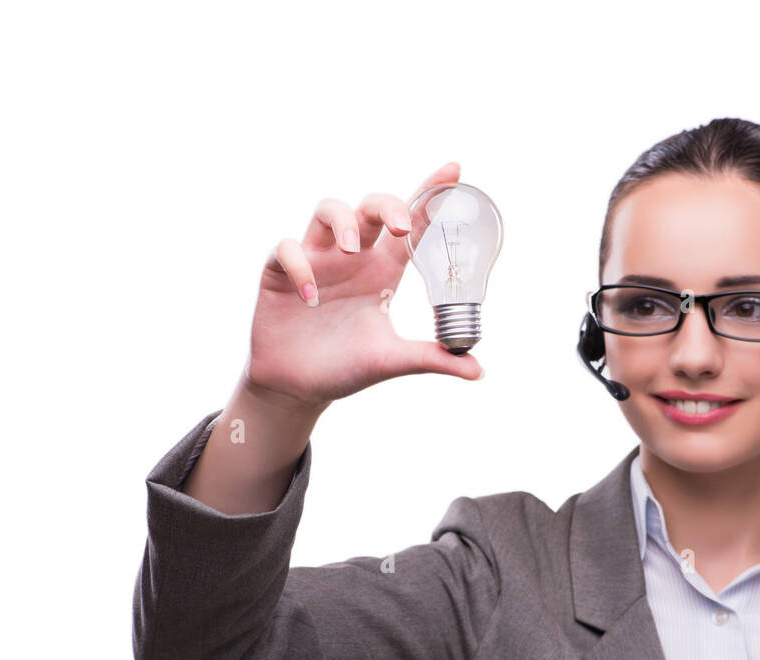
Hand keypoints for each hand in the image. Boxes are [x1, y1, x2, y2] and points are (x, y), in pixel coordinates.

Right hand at [244, 162, 481, 410]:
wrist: (297, 389)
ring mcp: (316, 261)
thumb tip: (479, 371)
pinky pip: (287, 250)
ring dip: (343, 223)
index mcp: (382, 270)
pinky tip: (311, 297)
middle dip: (386, 207)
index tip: (454, 170)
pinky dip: (300, 267)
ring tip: (350, 251)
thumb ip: (433, 359)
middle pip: (370, 207)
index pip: (411, 223)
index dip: (430, 194)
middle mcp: (352, 258)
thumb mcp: (392, 361)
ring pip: (327, 211)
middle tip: (399, 227)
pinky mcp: (279, 273)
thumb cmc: (344, 367)